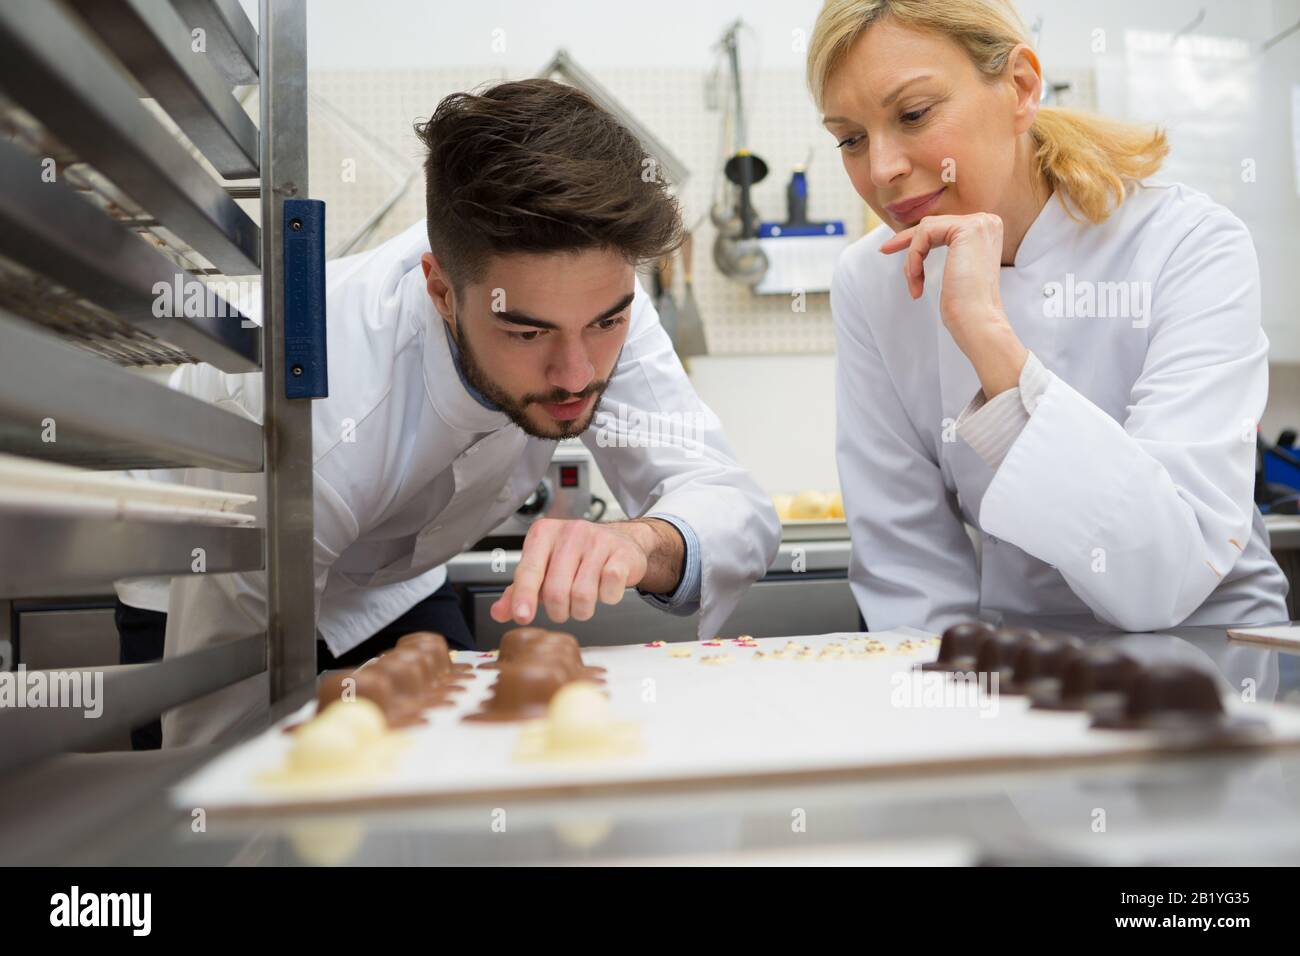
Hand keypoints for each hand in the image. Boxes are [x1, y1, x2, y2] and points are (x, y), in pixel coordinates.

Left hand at [490, 518, 650, 625]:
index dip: (524, 596)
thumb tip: (498, 612)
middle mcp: (570, 532)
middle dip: (558, 611)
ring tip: (583, 602)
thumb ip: (519, 590)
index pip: (529, 570)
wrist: (621, 542)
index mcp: (544, 533)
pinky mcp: (621, 553)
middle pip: (556, 590)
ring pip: (582, 595)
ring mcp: (598, 541)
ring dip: (582, 610)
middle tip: (562, 610)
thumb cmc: (578, 556)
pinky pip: (609, 587)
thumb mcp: (544, 568)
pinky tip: (604, 589)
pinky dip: (607, 598)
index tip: (522, 615)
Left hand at [879, 213, 1026, 397]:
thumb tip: (919, 237)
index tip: (891, 248)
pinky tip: (916, 280)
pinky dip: (914, 258)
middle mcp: (987, 222)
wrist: (978, 321)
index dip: (916, 239)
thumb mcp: (956, 269)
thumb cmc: (965, 305)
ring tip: (915, 285)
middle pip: (933, 224)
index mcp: (986, 230)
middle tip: (884, 250)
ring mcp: (980, 223)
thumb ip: (950, 249)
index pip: (942, 226)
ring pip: (926, 230)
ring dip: (913, 259)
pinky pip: (925, 234)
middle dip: (908, 243)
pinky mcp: (968, 229)